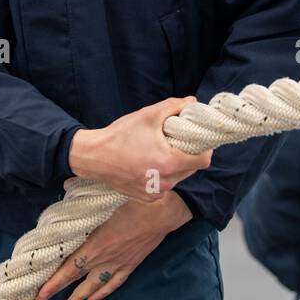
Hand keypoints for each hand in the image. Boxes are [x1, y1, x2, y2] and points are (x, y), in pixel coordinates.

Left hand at [34, 186, 192, 299]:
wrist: (167, 210)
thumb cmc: (137, 200)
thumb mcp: (108, 192)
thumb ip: (83, 190)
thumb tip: (65, 184)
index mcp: (97, 243)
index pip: (69, 267)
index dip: (53, 281)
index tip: (39, 292)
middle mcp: (106, 258)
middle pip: (77, 278)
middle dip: (58, 290)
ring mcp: (119, 263)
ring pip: (95, 286)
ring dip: (79, 297)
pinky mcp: (132, 264)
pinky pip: (115, 283)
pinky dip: (103, 292)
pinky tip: (95, 298)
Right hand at [68, 96, 210, 202]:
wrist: (94, 157)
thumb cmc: (120, 136)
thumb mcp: (148, 115)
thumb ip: (173, 106)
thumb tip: (192, 101)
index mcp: (170, 162)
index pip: (204, 160)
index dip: (205, 149)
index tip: (198, 140)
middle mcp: (166, 182)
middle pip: (191, 169)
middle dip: (188, 155)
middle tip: (176, 143)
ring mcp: (156, 192)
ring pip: (178, 178)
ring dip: (175, 166)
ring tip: (160, 152)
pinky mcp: (146, 197)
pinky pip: (164, 186)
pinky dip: (162, 176)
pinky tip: (149, 164)